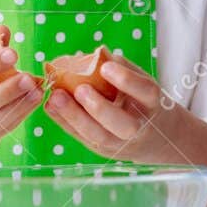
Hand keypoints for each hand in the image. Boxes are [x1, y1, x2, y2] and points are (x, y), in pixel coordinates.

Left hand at [45, 55, 184, 161]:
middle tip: (79, 89)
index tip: (106, 67)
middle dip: (99, 108)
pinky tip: (50, 107)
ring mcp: (120, 144)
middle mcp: (139, 128)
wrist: (156, 138)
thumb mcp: (140, 81)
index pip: (145, 92)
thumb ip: (119, 68)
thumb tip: (87, 56)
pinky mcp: (103, 150)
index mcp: (153, 104)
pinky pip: (82, 138)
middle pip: (123, 125)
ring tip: (56, 98)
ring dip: (74, 117)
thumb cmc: (143, 101)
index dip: (127, 80)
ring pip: (98, 137)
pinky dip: (65, 122)